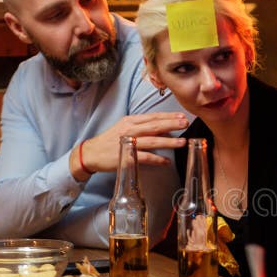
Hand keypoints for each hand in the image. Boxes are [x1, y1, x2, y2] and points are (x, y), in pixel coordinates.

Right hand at [70, 112, 188, 179]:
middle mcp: (130, 130)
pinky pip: (145, 158)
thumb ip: (141, 126)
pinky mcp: (126, 158)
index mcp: (130, 121)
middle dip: (171, 124)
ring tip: (182, 142)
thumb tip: (162, 126)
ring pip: (152, 141)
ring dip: (168, 142)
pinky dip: (157, 160)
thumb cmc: (111, 140)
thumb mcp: (124, 127)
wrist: (91, 153)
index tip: (181, 115)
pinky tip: (167, 161)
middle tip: (185, 124)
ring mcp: (128, 144)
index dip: (168, 116)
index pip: (152, 116)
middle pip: (154, 126)